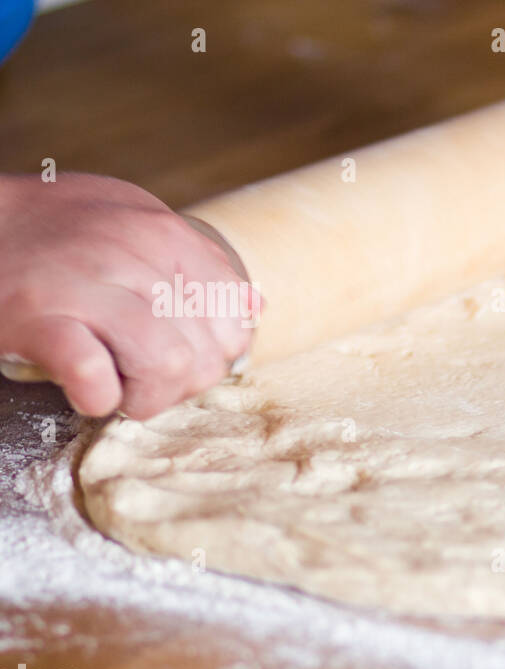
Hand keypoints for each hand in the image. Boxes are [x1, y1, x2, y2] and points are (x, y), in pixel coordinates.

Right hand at [0, 172, 254, 417]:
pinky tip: (85, 386)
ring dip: (146, 395)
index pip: (234, 320)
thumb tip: (252, 307)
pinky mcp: (37, 319)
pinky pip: (95, 378)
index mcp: (163, 234)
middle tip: (139, 373)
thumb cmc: (52, 231)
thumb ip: (195, 262)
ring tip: (114, 382)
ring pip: (169, 365)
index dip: (212, 353)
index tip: (176, 352)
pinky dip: (97, 396)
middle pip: (206, 353)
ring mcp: (83, 286)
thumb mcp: (133, 222)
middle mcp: (131, 254)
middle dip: (180, 382)